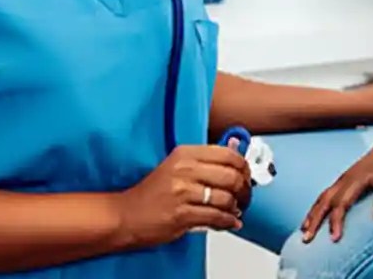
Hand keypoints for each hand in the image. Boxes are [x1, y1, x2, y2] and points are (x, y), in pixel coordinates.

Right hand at [112, 145, 251, 248]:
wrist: (126, 215)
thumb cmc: (152, 193)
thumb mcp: (177, 166)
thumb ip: (206, 160)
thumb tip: (236, 150)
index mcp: (185, 154)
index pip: (227, 154)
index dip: (243, 167)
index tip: (246, 175)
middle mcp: (184, 170)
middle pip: (231, 176)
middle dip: (244, 190)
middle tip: (245, 196)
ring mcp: (182, 192)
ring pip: (226, 198)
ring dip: (236, 208)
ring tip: (235, 210)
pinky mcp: (181, 214)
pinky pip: (216, 217)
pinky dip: (227, 221)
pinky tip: (228, 222)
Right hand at [300, 141, 372, 242]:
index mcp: (354, 180)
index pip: (341, 204)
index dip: (336, 221)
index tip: (334, 239)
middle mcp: (344, 180)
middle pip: (325, 202)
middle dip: (314, 221)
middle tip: (306, 239)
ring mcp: (342, 179)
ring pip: (322, 198)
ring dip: (312, 214)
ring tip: (303, 230)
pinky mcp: (343, 180)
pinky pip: (325, 194)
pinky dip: (317, 206)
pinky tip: (314, 216)